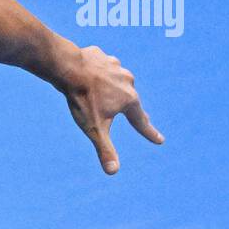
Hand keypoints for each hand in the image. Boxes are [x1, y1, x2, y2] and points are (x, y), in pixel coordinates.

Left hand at [62, 46, 163, 174]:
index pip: (140, 122)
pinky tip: (91, 73)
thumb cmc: (82, 100)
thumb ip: (105, 149)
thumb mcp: (94, 129)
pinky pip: (101, 66)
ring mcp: (115, 66)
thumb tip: (113, 172)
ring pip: (115, 81)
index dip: (149, 133)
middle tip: (139, 118)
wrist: (68, 67)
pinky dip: (98, 72)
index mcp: (129, 100)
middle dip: (132, 110)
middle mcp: (128, 81)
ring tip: (105, 93)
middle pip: (130, 100)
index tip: (160, 141)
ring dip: (113, 87)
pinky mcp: (101, 56)